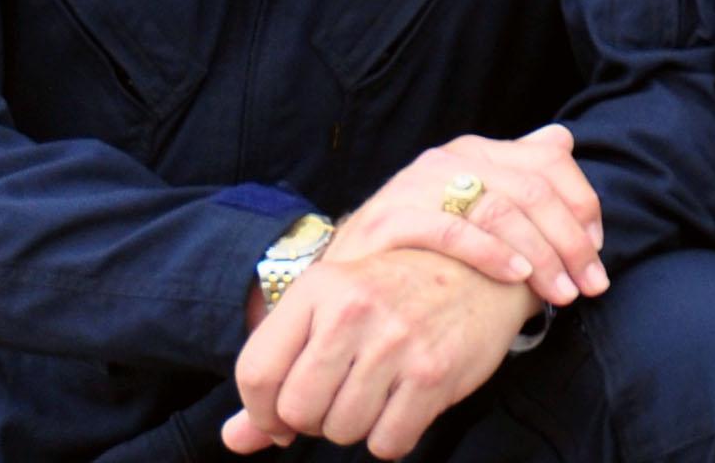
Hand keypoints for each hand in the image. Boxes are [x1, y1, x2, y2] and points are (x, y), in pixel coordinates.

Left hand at [225, 248, 533, 456]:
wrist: (481, 271)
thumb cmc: (392, 294)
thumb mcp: (329, 312)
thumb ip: (278, 372)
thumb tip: (233, 440)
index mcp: (320, 287)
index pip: (255, 372)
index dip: (261, 411)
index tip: (283, 416)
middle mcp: (354, 310)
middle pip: (297, 410)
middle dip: (313, 420)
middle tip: (339, 398)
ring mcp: (396, 341)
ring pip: (341, 430)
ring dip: (355, 426)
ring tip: (376, 393)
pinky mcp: (434, 372)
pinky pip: (387, 442)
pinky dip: (391, 436)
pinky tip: (403, 404)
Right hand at [318, 126, 607, 307]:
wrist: (346, 274)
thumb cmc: (423, 247)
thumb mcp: (473, 207)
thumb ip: (519, 176)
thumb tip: (563, 141)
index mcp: (477, 150)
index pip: (549, 162)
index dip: (583, 206)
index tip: (597, 251)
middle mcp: (450, 158)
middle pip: (532, 189)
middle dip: (570, 241)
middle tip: (590, 284)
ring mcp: (417, 184)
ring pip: (500, 210)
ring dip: (541, 255)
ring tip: (561, 293)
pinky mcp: (390, 218)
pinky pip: (453, 231)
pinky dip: (492, 254)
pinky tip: (517, 277)